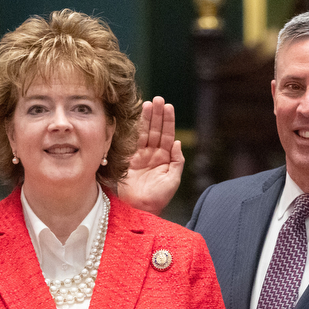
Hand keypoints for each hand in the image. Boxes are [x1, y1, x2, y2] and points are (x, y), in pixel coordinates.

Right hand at [118, 96, 182, 214]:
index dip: (168, 121)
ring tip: (148, 103)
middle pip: (157, 130)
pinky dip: (136, 129)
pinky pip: (134, 141)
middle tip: (158, 99)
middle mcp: (155, 155)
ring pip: (146, 133)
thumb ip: (177, 161)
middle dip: (158, 115)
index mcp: (167, 159)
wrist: (140, 208)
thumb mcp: (173, 180)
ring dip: (147, 118)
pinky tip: (138, 118)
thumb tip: (178, 143)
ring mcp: (142, 156)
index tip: (168, 107)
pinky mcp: (131, 159)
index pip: (168, 135)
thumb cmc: (159, 198)